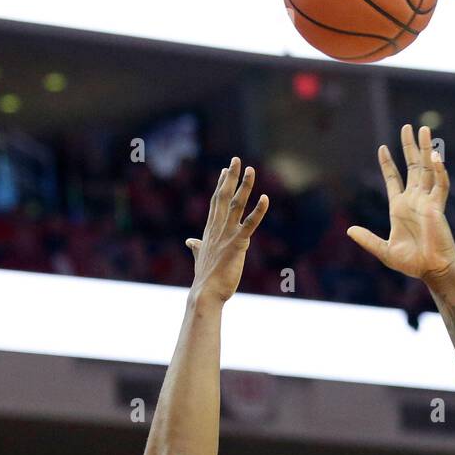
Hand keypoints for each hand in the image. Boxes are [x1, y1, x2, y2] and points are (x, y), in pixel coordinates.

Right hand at [187, 156, 268, 302]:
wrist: (205, 294)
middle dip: (231, 177)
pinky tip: (265, 198)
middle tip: (237, 159)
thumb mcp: (200, 258)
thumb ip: (196, 247)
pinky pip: (250, 224)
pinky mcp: (238, 244)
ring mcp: (227, 235)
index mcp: (210, 230)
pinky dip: (258, 210)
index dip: (221, 185)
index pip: (216, 202)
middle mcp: (217, 228)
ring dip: (244, 186)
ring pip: (237, 205)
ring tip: (251, 170)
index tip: (226, 170)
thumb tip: (190, 242)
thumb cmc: (205, 279)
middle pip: (224, 197)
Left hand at [347, 122, 454, 284]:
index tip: (383, 148)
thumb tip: (350, 231)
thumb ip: (367, 240)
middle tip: (408, 127)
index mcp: (399, 207)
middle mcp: (414, 200)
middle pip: (413, 167)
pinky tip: (436, 156)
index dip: (388, 164)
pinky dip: (439, 171)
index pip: (393, 179)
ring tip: (425, 130)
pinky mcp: (438, 207)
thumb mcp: (384, 250)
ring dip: (426, 150)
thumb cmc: (411, 262)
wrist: (431, 269)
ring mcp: (427, 201)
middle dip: (410, 147)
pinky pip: (440, 184)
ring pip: (428, 169)